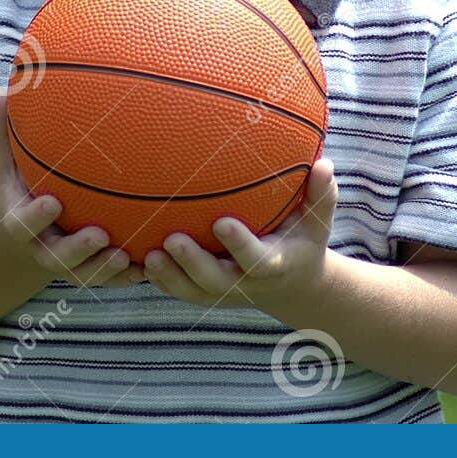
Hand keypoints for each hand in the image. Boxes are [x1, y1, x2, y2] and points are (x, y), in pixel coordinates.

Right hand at [0, 86, 144, 288]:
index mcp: (19, 224)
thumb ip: (3, 133)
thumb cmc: (18, 191)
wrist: (18, 246)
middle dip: (78, 250)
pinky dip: (129, 278)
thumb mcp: (4, 167)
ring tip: (130, 256)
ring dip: (107, 269)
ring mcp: (67, 266)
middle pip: (58, 257)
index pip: (24, 223)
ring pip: (86, 275)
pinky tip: (152, 266)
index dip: (38, 216)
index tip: (54, 201)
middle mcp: (42, 249)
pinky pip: (110, 281)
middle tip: (99, 235)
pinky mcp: (88, 273)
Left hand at [143, 157, 337, 312]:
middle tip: (172, 240)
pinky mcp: (203, 293)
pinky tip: (132, 259)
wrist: (291, 285)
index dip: (239, 245)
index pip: (255, 260)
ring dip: (168, 277)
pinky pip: (177, 290)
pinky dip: (157, 280)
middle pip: (216, 282)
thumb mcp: (318, 222)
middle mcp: (244, 284)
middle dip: (193, 264)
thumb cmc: (302, 241)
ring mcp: (221, 292)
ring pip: (191, 292)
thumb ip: (322, 195)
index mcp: (272, 265)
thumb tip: (324, 163)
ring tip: (146, 255)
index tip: (222, 222)